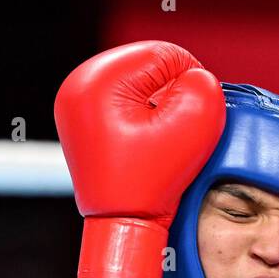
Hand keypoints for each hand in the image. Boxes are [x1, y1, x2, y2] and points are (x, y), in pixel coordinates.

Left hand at [55, 41, 224, 277]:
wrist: (118, 224)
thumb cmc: (148, 184)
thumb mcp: (193, 129)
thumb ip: (204, 88)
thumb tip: (196, 77)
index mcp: (99, 78)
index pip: (165, 54)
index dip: (191, 82)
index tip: (191, 117)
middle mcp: (78, 82)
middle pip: (148, 64)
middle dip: (170, 93)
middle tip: (172, 132)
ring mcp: (74, 99)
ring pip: (136, 80)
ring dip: (156, 103)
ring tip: (156, 139)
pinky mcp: (80, 115)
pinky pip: (121, 97)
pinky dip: (140, 113)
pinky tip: (143, 141)